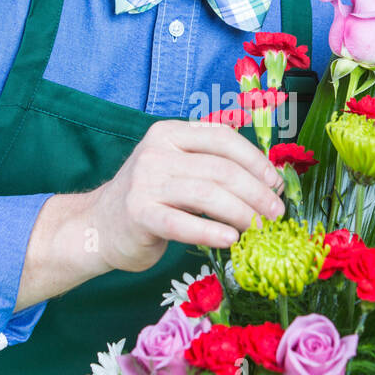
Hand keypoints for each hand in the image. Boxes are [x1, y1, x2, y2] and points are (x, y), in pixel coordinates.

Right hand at [94, 119, 284, 272]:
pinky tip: (231, 240)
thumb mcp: (179, 171)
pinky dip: (211, 231)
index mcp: (170, 134)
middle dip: (256, 192)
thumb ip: (213, 167)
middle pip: (220, 168)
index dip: (255, 160)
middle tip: (275, 213)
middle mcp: (156, 152)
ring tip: (260, 229)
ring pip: (207, 194)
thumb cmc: (150, 200)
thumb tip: (270, 181)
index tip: (276, 184)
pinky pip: (182, 223)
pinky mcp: (138, 214)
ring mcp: (144, 182)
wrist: (98, 227)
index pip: (222, 138)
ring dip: (242, 213)